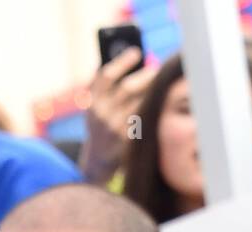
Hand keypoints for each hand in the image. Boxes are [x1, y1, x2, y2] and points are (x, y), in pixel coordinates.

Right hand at [80, 47, 156, 183]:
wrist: (98, 160)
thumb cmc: (101, 123)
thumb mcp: (95, 104)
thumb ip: (104, 84)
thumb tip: (127, 57)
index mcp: (92, 101)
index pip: (106, 75)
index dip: (122, 61)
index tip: (137, 51)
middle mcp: (102, 115)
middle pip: (127, 88)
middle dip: (144, 76)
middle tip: (156, 68)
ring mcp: (115, 129)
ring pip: (139, 104)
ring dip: (152, 92)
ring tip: (160, 84)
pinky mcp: (127, 141)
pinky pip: (144, 120)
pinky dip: (152, 109)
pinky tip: (159, 103)